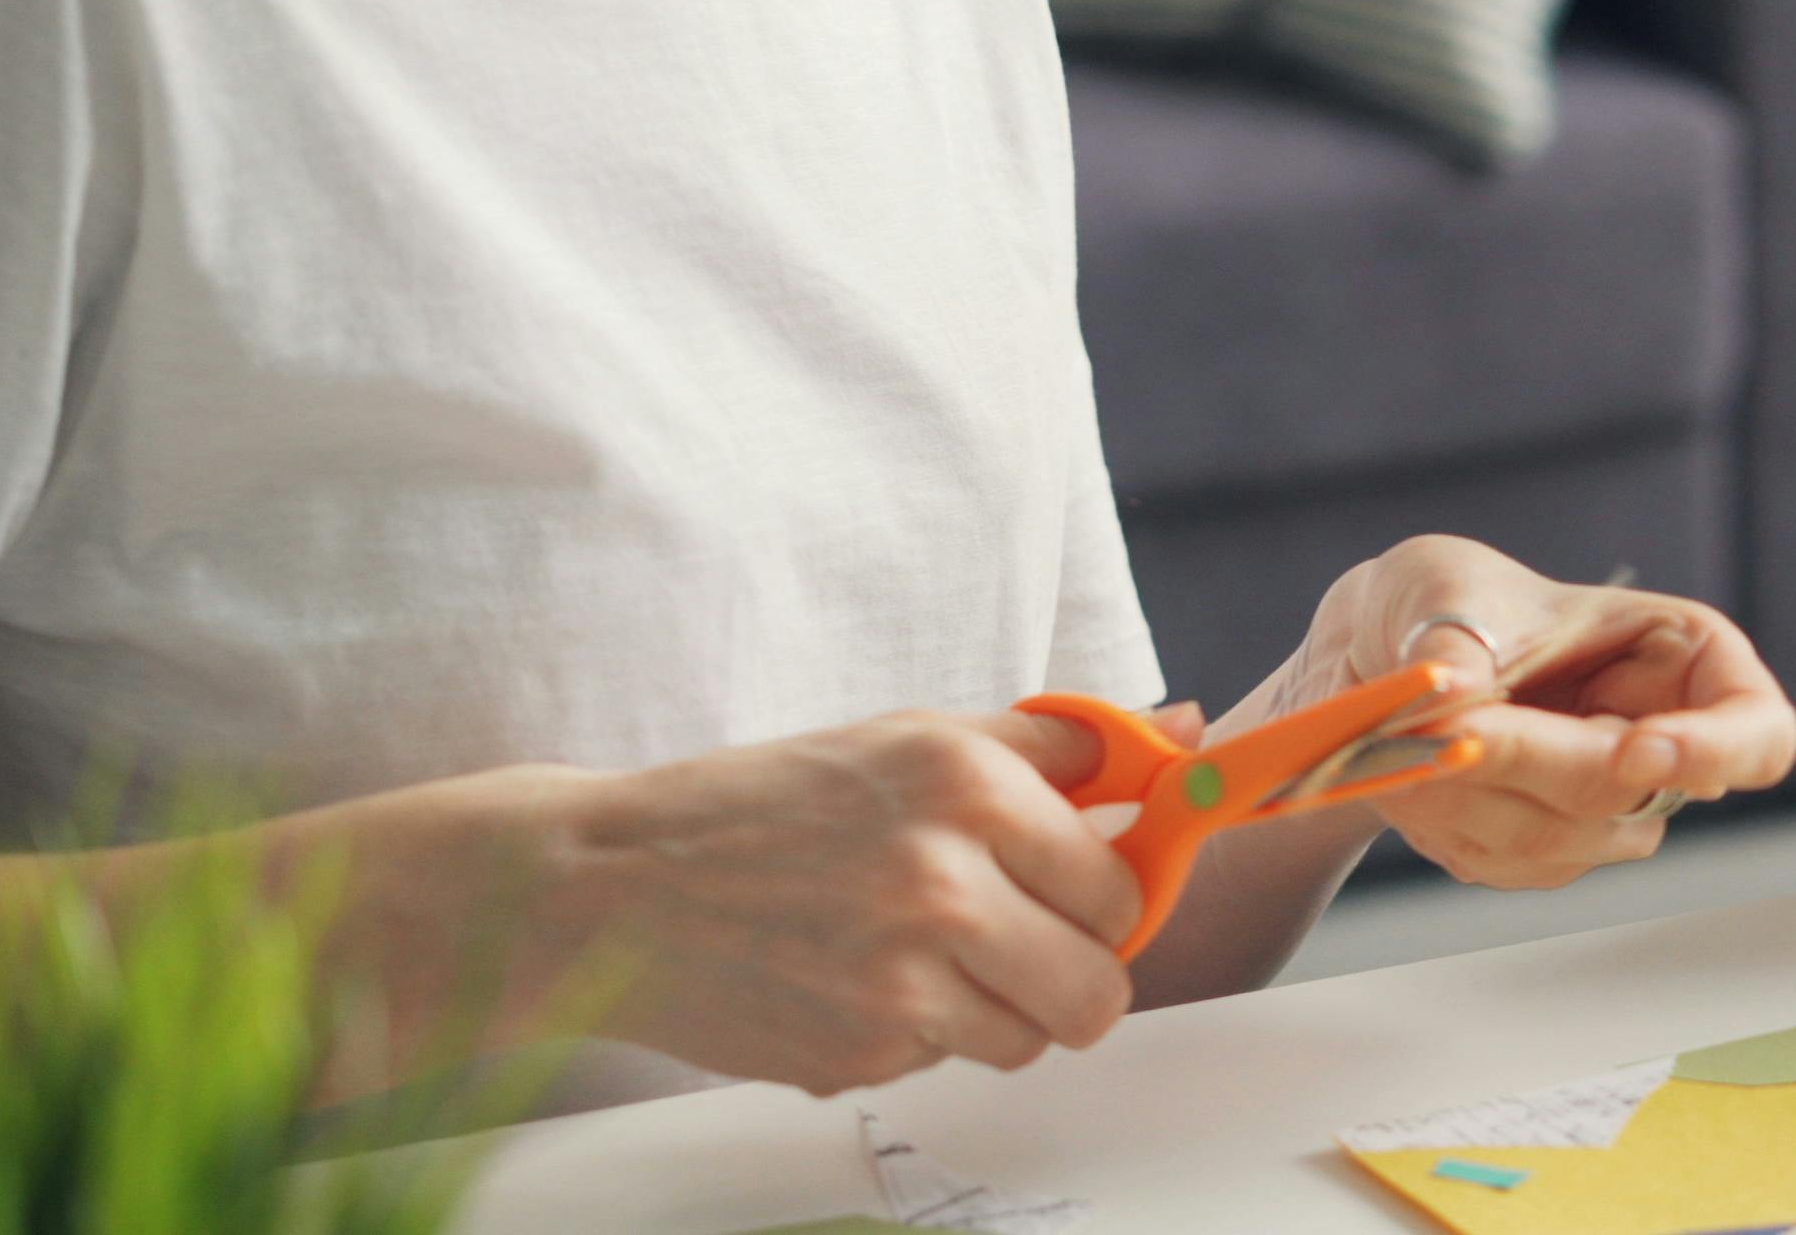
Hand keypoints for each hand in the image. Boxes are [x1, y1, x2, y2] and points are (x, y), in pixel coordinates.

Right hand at [540, 702, 1197, 1094]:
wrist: (612, 889)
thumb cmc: (764, 806)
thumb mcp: (909, 739)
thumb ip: (1054, 746)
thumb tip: (1184, 732)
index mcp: (969, 781)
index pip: (1122, 880)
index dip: (1105, 898)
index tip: (1078, 894)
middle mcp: (946, 878)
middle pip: (1100, 987)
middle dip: (1073, 975)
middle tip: (1022, 947)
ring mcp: (904, 977)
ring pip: (1031, 1039)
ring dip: (998, 1013)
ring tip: (924, 960)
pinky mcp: (863, 1051)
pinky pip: (946, 1063)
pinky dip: (920, 1037)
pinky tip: (856, 985)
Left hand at [1296, 537, 1795, 889]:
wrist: (1383, 651)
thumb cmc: (1447, 597)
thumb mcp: (1448, 584)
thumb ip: (1457, 642)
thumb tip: (1451, 697)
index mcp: (1685, 657)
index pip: (1759, 732)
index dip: (1713, 754)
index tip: (1633, 754)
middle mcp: (1662, 742)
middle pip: (1628, 795)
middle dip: (1524, 760)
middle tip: (1435, 729)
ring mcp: (1605, 808)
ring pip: (1557, 837)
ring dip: (1465, 794)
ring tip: (1399, 737)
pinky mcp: (1543, 850)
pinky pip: (1503, 862)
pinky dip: (1442, 821)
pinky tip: (1408, 773)